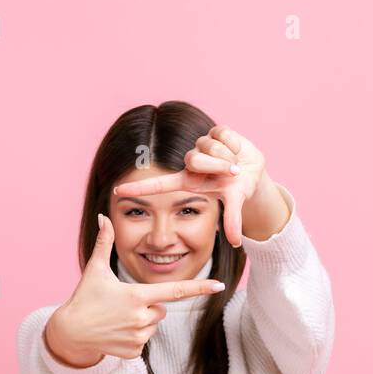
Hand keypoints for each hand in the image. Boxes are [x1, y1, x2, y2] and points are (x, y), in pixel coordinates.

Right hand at [44, 212, 226, 366]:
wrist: (70, 332)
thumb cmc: (85, 298)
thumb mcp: (95, 269)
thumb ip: (104, 242)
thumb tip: (102, 217)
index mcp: (137, 295)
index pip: (175, 291)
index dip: (199, 288)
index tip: (219, 286)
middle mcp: (141, 317)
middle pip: (162, 308)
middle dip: (148, 305)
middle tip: (123, 304)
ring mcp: (138, 336)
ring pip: (153, 325)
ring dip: (142, 321)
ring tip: (118, 319)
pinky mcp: (134, 351)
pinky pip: (144, 341)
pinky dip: (133, 337)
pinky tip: (116, 333)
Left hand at [112, 125, 266, 246]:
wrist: (254, 171)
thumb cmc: (237, 188)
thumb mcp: (233, 202)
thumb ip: (232, 220)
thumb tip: (236, 242)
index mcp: (189, 181)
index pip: (159, 185)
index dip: (138, 188)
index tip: (118, 191)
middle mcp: (192, 162)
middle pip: (195, 159)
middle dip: (217, 166)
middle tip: (232, 173)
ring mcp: (202, 145)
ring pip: (210, 146)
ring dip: (228, 157)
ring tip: (235, 164)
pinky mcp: (215, 131)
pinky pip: (223, 134)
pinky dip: (235, 144)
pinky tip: (237, 150)